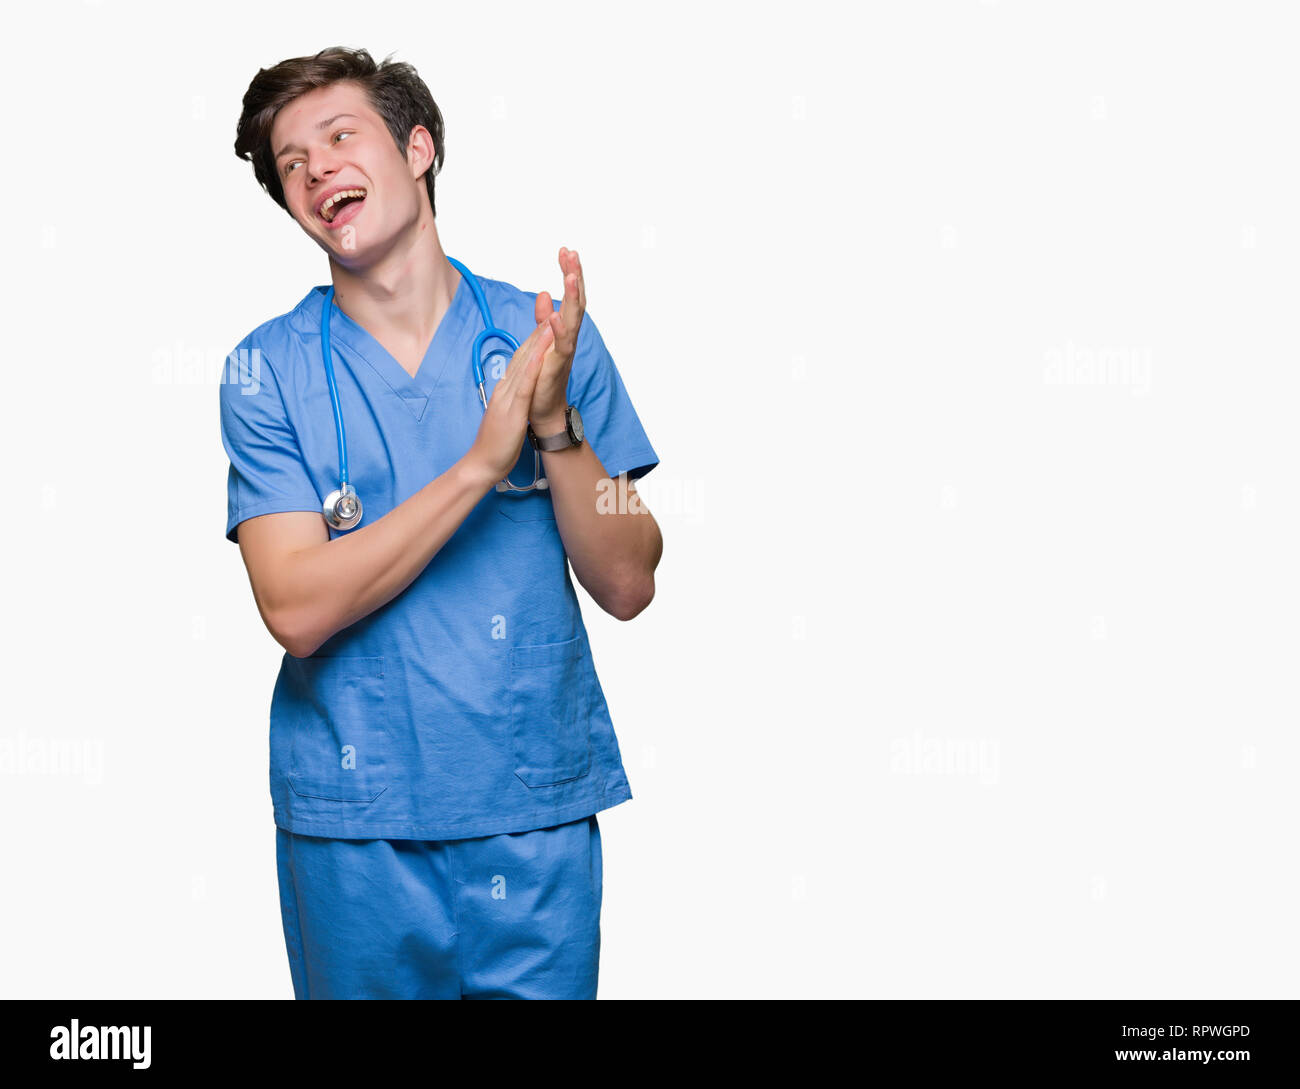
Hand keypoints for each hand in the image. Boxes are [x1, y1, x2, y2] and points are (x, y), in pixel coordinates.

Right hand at [466, 317, 553, 483]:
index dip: (534, 339)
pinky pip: (524, 386)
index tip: (546, 322)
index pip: (521, 360)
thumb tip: (517, 389)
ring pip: (524, 365)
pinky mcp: (512, 410)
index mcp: (505, 389)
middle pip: (523, 355)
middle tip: (550, 308)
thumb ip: (511, 399)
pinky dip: (534, 368)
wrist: (482, 463)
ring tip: (551, 321)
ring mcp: (507, 397)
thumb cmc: (496, 443)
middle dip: (537, 332)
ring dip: (537, 342)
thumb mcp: (506, 414)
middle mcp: (505, 388)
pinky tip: (543, 354)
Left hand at [530, 246, 585, 428]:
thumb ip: (542, 319)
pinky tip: (554, 314)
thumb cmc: (541, 377)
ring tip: (569, 275)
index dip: (568, 273)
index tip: (565, 250)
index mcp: (564, 329)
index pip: (569, 296)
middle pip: (575, 301)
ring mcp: (565, 350)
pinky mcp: (558, 365)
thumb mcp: (539, 341)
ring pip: (573, 319)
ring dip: (571, 296)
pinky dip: (558, 329)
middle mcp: (569, 336)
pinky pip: (562, 345)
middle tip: (572, 253)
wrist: (541, 409)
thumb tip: (542, 294)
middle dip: (574, 276)